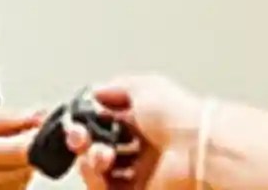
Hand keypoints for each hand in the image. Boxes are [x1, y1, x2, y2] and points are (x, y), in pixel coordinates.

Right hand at [0, 104, 41, 189]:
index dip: (40, 140)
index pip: (23, 152)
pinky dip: (5, 187)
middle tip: (13, 140)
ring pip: (18, 189)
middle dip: (27, 155)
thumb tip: (39, 116)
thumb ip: (3, 119)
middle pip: (25, 173)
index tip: (41, 130)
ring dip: (17, 172)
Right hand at [64, 75, 204, 189]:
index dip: (83, 121)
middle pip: (96, 148)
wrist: (196, 146)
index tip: (71, 117)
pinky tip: (99, 164)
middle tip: (79, 135)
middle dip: (80, 141)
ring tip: (100, 152)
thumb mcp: (144, 87)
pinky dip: (94, 180)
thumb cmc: (179, 115)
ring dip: (88, 161)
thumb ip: (115, 88)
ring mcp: (140, 175)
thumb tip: (93, 92)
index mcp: (145, 123)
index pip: (104, 124)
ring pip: (97, 172)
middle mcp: (142, 149)